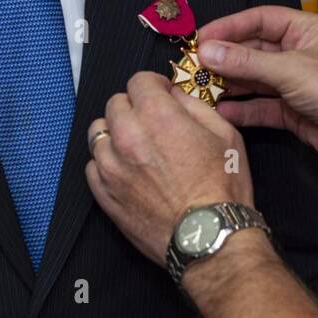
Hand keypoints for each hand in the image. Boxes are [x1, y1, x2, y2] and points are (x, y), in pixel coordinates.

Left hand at [85, 71, 253, 265]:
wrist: (210, 237)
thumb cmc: (222, 188)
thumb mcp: (225, 133)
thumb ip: (194, 106)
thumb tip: (174, 96)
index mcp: (157, 116)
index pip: (138, 81)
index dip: (154, 85)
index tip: (161, 94)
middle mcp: (128, 136)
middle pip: (115, 104)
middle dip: (134, 106)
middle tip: (151, 121)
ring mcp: (112, 167)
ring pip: (98, 133)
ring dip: (115, 133)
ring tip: (135, 145)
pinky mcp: (105, 194)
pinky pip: (92, 166)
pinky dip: (106, 163)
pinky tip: (126, 169)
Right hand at [196, 6, 317, 175]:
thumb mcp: (291, 71)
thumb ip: (247, 62)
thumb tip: (211, 51)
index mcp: (308, 31)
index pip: (261, 20)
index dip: (230, 26)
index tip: (202, 36)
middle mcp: (301, 55)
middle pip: (254, 51)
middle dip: (225, 58)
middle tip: (195, 65)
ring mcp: (297, 84)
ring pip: (255, 80)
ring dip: (229, 84)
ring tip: (200, 88)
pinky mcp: (294, 111)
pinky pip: (261, 106)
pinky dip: (242, 109)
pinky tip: (222, 110)